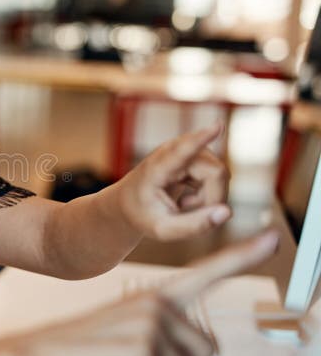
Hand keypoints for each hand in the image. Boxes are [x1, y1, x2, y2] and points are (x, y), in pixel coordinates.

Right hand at [0, 230, 278, 355]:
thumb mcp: (126, 334)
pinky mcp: (142, 352)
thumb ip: (164, 335)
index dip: (242, 255)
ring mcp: (151, 326)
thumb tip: (202, 352)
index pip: (208, 272)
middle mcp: (158, 304)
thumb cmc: (78, 349)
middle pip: (205, 351)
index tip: (271, 236)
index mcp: (154, 295)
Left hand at [116, 122, 230, 241]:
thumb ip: (194, 225)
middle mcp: (171, 152)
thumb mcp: (163, 230)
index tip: (217, 125)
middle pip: (216, 172)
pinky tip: (185, 200)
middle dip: (214, 198)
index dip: (201, 139)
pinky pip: (218, 173)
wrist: (128, 203)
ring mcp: (183, 149)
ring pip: (220, 173)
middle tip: (190, 215)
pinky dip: (209, 192)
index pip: (181, 151)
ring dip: (210, 196)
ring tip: (183, 205)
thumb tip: (227, 212)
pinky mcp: (192, 153)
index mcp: (157, 169)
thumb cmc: (143, 216)